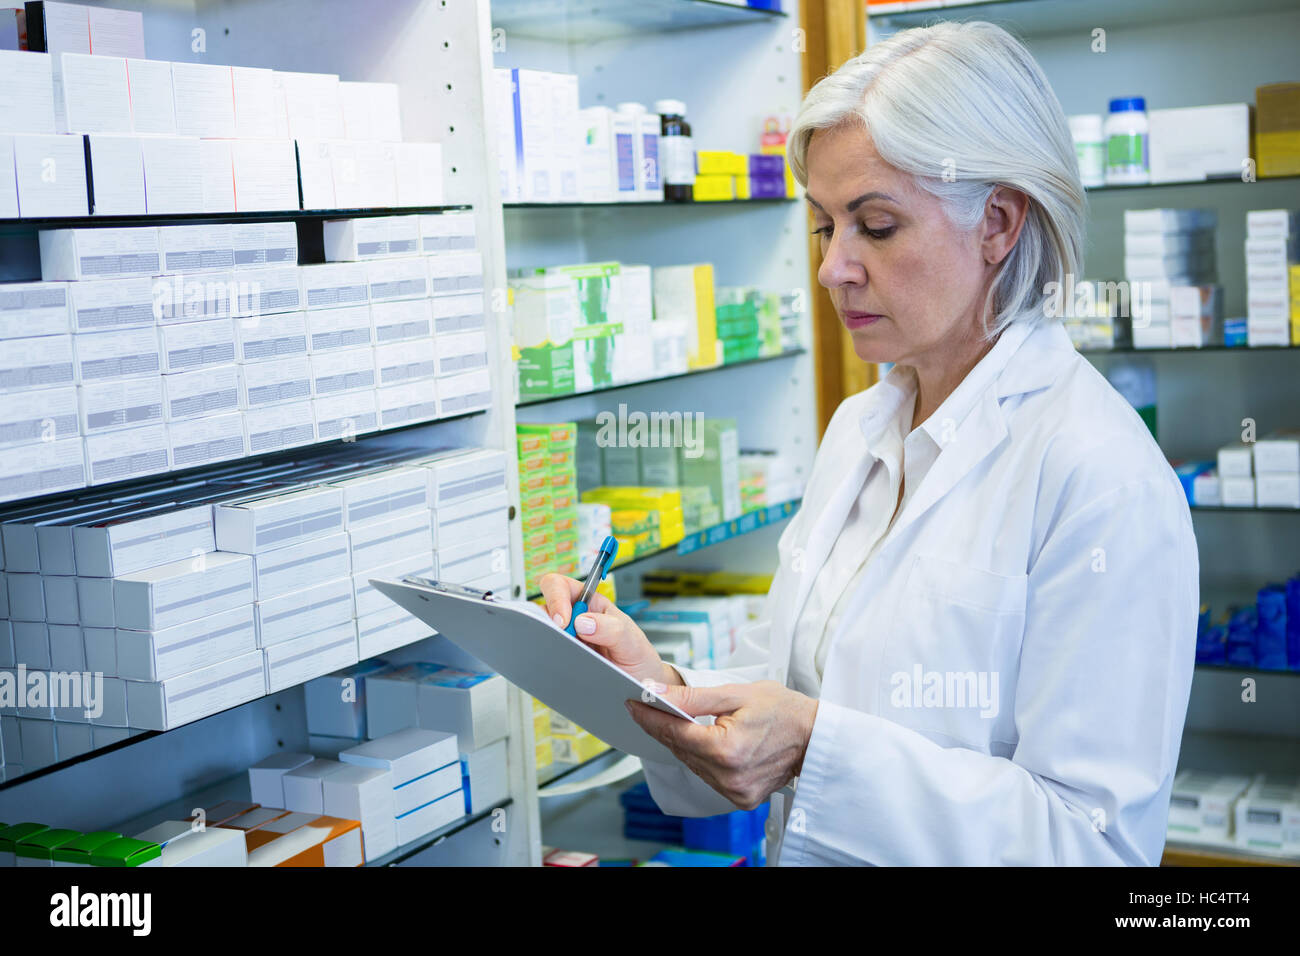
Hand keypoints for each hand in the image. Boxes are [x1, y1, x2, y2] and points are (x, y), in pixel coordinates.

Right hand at [539, 572, 677, 687]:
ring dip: (546, 641)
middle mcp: (574, 620)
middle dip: (545, 620)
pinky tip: (560, 666)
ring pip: (540, 632)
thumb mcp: (633, 642)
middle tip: (560, 640)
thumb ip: (613, 629)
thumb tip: (583, 622)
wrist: (640, 686)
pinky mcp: (560, 659)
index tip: (564, 621)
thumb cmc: (638, 658)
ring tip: (564, 655)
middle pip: (544, 607)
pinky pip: (544, 654)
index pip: (562, 586)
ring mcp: (565, 641)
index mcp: (591, 605)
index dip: (556, 598)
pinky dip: (545, 658)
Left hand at [626, 681, 818, 810]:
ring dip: (683, 744)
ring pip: (692, 764)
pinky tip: (705, 742)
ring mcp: (735, 792)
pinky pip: (708, 776)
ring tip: (679, 721)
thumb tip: (656, 694)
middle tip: (651, 706)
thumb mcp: (736, 694)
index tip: (632, 703)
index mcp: (726, 749)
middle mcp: (728, 776)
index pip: (673, 732)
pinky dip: (702, 759)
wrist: (815, 737)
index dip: (649, 717)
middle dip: (664, 727)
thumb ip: (693, 697)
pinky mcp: (741, 799)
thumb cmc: (783, 710)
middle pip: (680, 749)